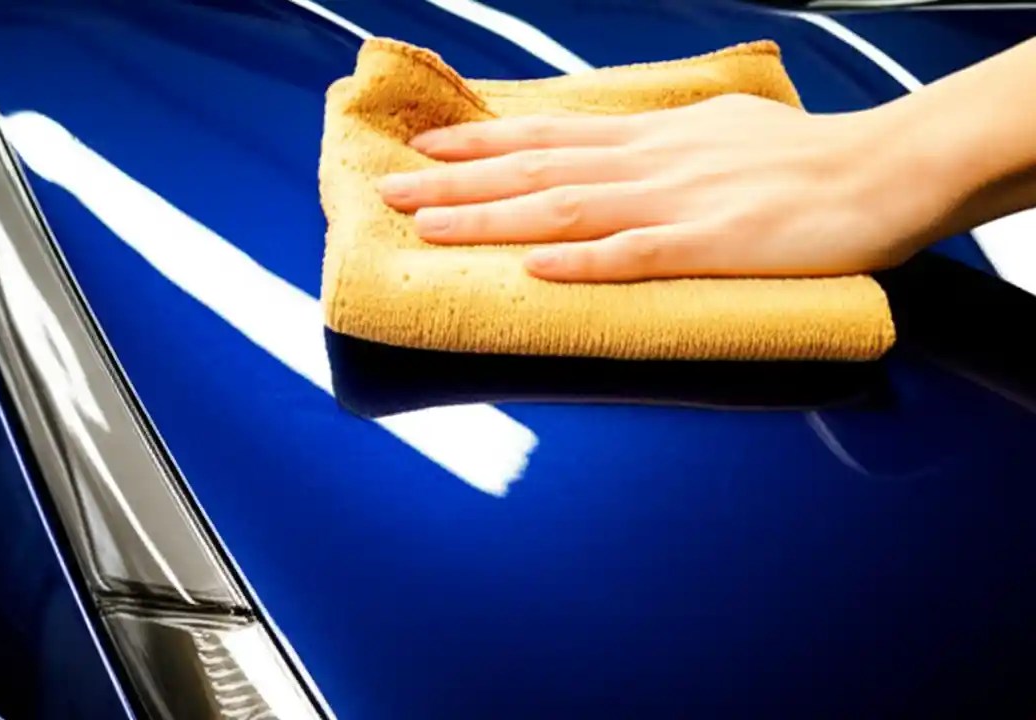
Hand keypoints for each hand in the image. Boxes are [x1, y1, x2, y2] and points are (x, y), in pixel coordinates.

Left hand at [378, 94, 944, 281]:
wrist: (883, 169)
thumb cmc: (802, 157)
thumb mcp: (717, 131)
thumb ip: (658, 146)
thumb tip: (613, 153)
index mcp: (650, 139)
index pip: (547, 138)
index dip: (480, 144)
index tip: (425, 150)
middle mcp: (649, 164)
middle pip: (536, 171)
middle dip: (457, 183)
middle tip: (391, 191)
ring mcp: (678, 204)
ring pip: (567, 209)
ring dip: (493, 219)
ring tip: (429, 226)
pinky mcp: (714, 246)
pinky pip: (638, 255)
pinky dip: (583, 262)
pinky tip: (535, 270)